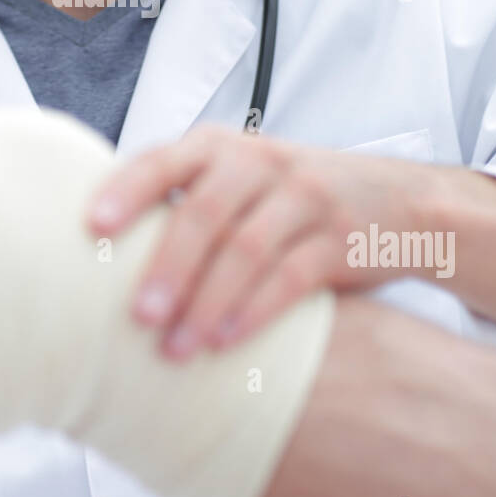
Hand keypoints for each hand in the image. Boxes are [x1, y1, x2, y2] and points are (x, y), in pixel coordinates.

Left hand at [88, 124, 434, 357]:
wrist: (403, 201)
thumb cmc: (295, 198)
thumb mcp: (242, 178)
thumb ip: (185, 200)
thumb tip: (97, 256)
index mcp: (223, 147)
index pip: (165, 160)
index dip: (127, 192)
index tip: (93, 229)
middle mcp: (262, 162)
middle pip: (205, 212)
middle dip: (167, 267)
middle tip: (138, 316)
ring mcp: (306, 197)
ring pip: (246, 249)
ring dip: (206, 303)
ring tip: (175, 350)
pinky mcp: (340, 238)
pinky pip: (292, 277)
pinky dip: (255, 313)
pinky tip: (227, 343)